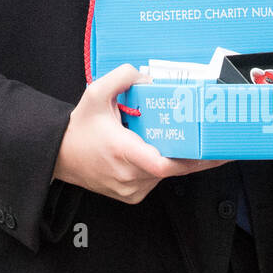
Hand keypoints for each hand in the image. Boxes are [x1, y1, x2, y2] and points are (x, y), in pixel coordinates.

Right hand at [52, 63, 227, 203]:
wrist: (59, 154)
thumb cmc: (79, 128)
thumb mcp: (96, 93)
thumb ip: (123, 77)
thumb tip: (148, 77)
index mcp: (122, 151)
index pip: (162, 164)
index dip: (190, 158)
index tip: (209, 149)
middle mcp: (128, 175)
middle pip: (172, 168)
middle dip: (192, 153)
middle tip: (213, 141)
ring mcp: (130, 189)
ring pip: (165, 175)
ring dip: (175, 158)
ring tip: (184, 140)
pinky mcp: (131, 196)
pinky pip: (156, 180)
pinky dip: (161, 167)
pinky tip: (159, 151)